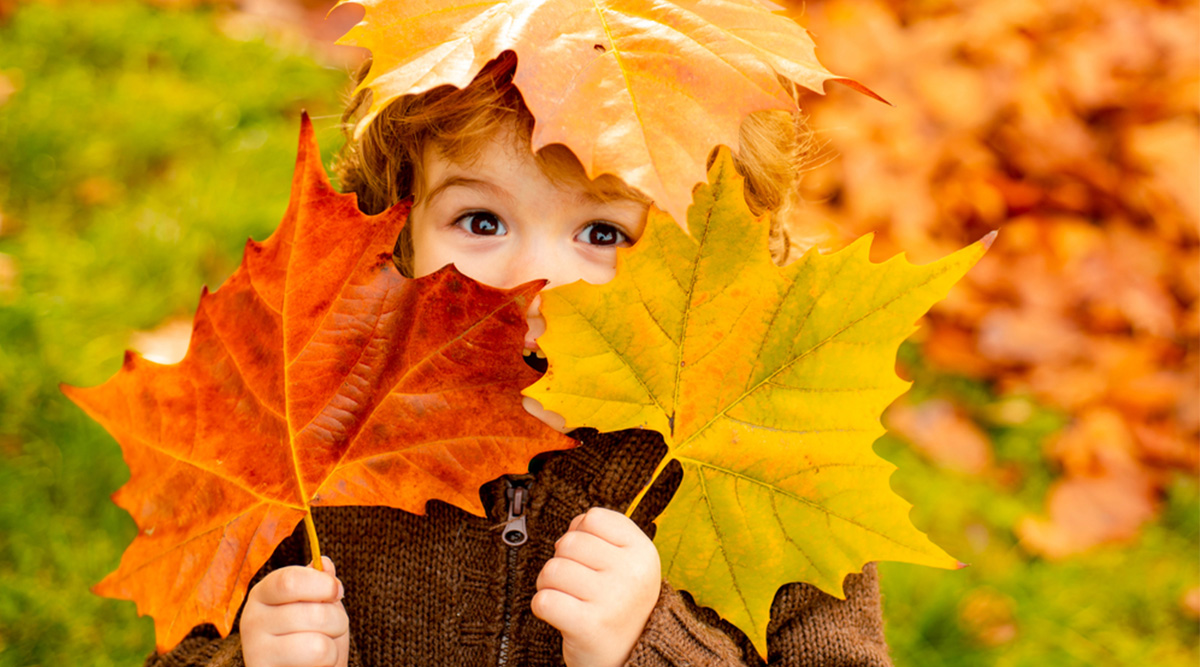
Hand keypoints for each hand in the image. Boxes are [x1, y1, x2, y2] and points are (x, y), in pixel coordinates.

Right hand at [242, 557, 349, 666]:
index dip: (324, 584)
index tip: (338, 592)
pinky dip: (328, 663)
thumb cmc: (311, 638)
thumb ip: (321, 584)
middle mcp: (252, 619)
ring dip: (332, 647)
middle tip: (332, 629)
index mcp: (263, 594)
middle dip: (337, 621)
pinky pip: (316, 660)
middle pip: (314, 612)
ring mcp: (255, 650)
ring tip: (321, 651)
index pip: (290, 580)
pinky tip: (312, 665)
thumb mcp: (319, 605)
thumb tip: (325, 563)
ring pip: (317, 643)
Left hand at [533, 508, 660, 666]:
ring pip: (552, 569)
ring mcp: (612, 599)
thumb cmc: (620, 603)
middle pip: (569, 542)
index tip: (591, 559)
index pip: (593, 518)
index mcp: (643, 552)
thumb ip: (602, 536)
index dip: (582, 534)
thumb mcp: (629, 563)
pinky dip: (543, 607)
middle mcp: (632, 573)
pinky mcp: (588, 625)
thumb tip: (568, 531)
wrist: (630, 656)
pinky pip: (544, 600)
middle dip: (563, 560)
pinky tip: (561, 615)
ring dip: (549, 584)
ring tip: (569, 599)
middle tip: (577, 584)